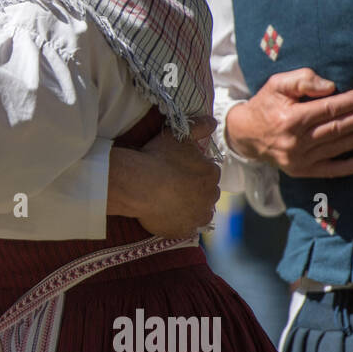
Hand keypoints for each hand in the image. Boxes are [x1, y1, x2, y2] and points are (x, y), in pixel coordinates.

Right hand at [109, 116, 220, 237]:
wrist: (139, 184)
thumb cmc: (158, 157)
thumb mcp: (177, 136)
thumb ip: (198, 127)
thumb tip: (212, 121)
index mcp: (211, 173)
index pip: (208, 174)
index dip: (194, 173)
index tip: (179, 172)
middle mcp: (210, 196)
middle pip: (206, 194)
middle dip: (194, 192)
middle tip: (172, 187)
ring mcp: (198, 216)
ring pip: (199, 213)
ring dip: (190, 209)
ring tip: (170, 203)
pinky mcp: (184, 231)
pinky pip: (185, 229)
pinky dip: (178, 224)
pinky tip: (165, 216)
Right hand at [225, 68, 352, 176]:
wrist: (244, 134)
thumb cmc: (265, 105)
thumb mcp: (277, 84)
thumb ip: (303, 80)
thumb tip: (331, 87)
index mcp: (291, 118)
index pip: (329, 109)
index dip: (351, 102)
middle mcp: (295, 141)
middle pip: (336, 128)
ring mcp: (298, 158)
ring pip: (336, 147)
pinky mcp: (300, 170)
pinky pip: (329, 170)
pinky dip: (349, 167)